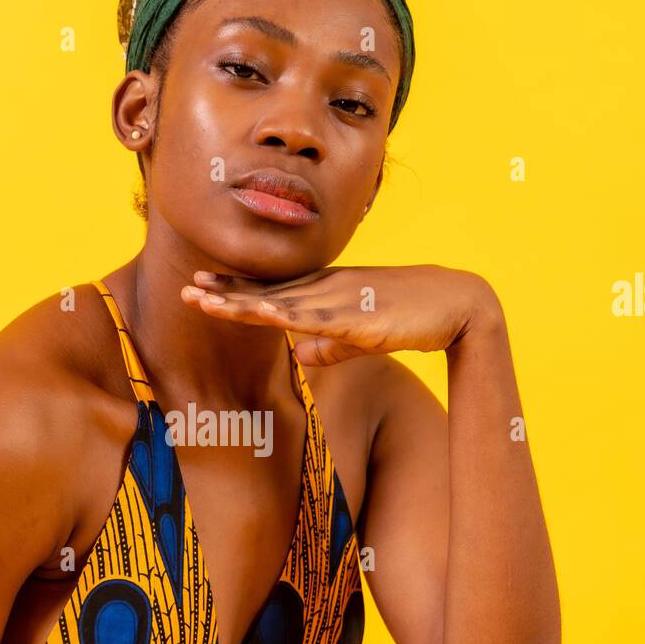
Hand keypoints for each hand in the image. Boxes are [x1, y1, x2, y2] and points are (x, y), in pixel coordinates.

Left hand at [181, 265, 501, 365]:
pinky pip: (312, 316)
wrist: (458, 305)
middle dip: (225, 291)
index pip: (272, 290)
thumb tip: (299, 356)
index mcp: (328, 292)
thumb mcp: (363, 336)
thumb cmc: (414, 318)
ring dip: (240, 301)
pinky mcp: (356, 316)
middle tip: (186, 289)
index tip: (201, 287)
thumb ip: (331, 346)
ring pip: (278, 301)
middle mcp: (327, 290)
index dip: (236, 290)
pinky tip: (258, 312)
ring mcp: (339, 300)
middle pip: (266, 291)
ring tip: (203, 299)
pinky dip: (282, 314)